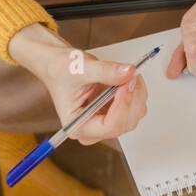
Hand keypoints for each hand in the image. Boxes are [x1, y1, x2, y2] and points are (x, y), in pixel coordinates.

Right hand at [9, 24, 147, 144]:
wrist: (59, 66)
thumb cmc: (61, 70)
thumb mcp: (80, 68)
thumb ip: (106, 71)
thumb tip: (129, 73)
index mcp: (78, 125)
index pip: (110, 126)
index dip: (124, 105)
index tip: (128, 83)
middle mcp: (92, 129)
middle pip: (125, 122)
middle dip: (132, 96)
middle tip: (131, 73)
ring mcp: (104, 122)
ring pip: (134, 115)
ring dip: (136, 93)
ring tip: (127, 74)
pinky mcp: (113, 112)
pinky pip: (135, 107)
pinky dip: (136, 92)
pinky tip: (127, 79)